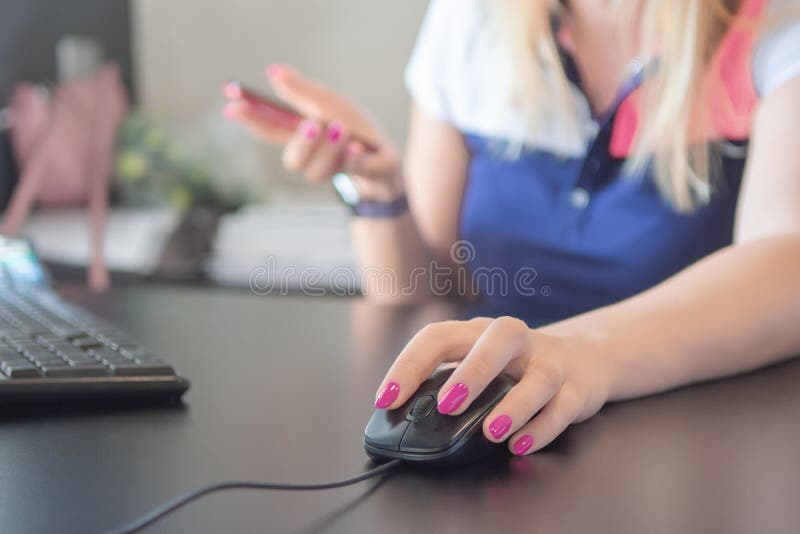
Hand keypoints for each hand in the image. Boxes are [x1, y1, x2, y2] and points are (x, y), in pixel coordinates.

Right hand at [223, 64, 402, 201]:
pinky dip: (352, 156)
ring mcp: (334, 170)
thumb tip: (272, 71)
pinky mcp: (358, 175)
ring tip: (342, 128)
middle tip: (313, 124)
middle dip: (300, 144)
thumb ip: (303, 92)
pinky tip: (357, 146)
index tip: (231, 105)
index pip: (270, 129)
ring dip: (330, 147)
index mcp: (302, 135)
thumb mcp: (330, 104)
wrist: (388, 157)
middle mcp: (313, 157)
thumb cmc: (355, 130)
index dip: (250, 118)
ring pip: (318, 171)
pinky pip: (349, 170)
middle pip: (292, 161)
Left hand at [373, 317, 612, 454]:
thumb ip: (448, 383)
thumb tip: (405, 419)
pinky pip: (563, 408)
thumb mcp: (479, 363)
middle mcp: (515, 341)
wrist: (586, 358)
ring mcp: (549, 363)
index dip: (410, 365)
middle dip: (471, 372)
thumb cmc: (516, 365)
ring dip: (514, 405)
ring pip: (538, 377)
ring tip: (492, 433)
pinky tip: (522, 445)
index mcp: (479, 333)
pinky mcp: (577, 389)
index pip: (439, 336)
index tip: (386, 399)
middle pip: (497, 339)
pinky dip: (543, 428)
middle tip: (446, 406)